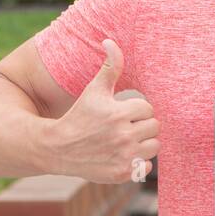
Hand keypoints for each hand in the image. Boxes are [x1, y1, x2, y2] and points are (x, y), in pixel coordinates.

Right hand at [44, 38, 158, 183]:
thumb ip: (109, 66)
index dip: (136, 109)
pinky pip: (148, 166)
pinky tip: (122, 155)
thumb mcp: (94, 90)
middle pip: (154, 127)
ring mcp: (124, 157)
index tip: (121, 112)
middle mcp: (123, 136)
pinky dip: (139, 162)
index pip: (148, 108)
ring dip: (144, 143)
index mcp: (118, 113)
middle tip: (123, 127)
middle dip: (141, 125)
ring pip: (155, 146)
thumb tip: (110, 41)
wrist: (59, 148)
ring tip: (125, 140)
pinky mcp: (123, 173)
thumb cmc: (80, 115)